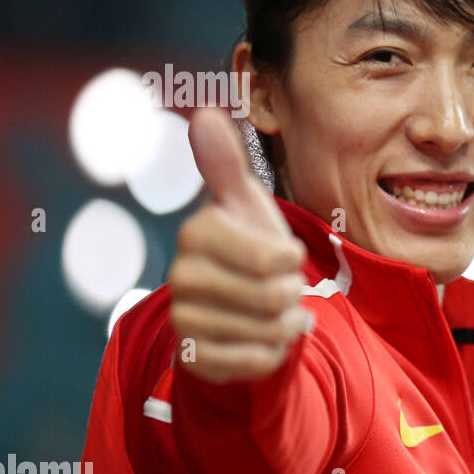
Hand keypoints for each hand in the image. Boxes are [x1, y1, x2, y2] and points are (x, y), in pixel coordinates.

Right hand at [168, 107, 307, 383]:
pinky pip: (257, 361)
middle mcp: (182, 276)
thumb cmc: (249, 250)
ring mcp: (184, 319)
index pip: (273, 258)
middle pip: (274, 295)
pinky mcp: (195, 358)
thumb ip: (227, 164)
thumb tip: (205, 112)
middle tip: (279, 287)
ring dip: (284, 322)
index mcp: (198, 234)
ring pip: (269, 329)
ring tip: (271, 312)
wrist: (236, 310)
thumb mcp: (246, 204)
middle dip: (291, 293)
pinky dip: (273, 352)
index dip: (291, 260)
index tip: (283, 256)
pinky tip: (263, 339)